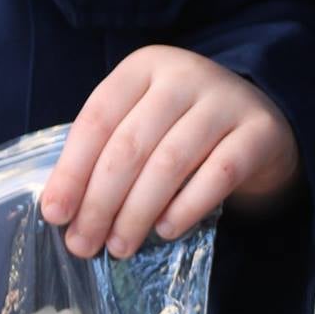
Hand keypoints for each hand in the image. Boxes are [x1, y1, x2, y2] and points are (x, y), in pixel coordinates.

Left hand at [40, 45, 299, 259]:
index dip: (72, 168)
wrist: (260, 122)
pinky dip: (187, 207)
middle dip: (100, 201)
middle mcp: (183, 75)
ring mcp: (224, 100)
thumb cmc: (183, 126)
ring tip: (120, 247)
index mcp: (144, 67)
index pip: (99, 116)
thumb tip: (60, 208)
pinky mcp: (258, 132)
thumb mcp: (142, 121)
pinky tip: (166, 230)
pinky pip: (217, 175)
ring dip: (137, 212)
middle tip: (83, 244)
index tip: (54, 214)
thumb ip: (106, 153)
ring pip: (170, 162)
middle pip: (130, 143)